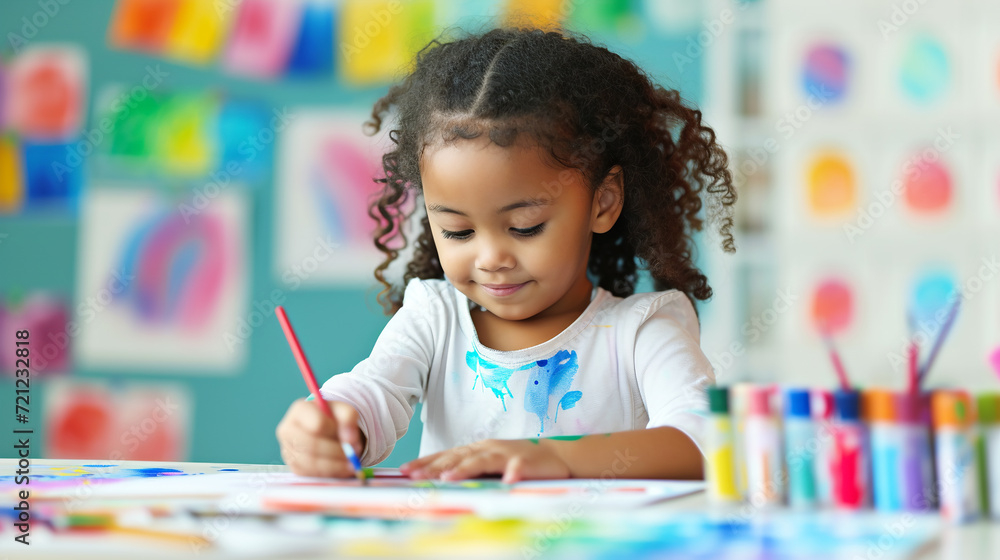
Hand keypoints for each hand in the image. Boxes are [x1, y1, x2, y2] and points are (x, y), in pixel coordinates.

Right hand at [275, 398, 365, 476]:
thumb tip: (349, 440)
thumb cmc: (333, 418)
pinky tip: (342, 470)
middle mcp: (288, 429)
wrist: (326, 430)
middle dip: (337, 452)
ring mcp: (288, 449)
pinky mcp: (294, 466)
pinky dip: (330, 473)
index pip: (317, 424)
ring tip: (351, 464)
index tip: (347, 435)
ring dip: (335, 465)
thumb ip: (349, 418)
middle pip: (313, 445)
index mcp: (300, 409)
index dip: (335, 431)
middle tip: (353, 455)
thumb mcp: (344, 410)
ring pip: (311, 462)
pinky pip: (311, 474)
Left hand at [399, 439, 570, 482]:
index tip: (404, 471)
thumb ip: (467, 470)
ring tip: (449, 478)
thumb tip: (436, 480)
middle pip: (457, 457)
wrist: (555, 455)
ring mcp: (506, 453)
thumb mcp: (487, 464)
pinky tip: (507, 481)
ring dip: (465, 469)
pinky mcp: (526, 461)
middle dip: (435, 467)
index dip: (425, 462)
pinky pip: (518, 467)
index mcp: (475, 449)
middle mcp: (487, 449)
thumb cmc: (516, 461)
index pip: (446, 456)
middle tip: (415, 476)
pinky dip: (512, 473)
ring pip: (482, 460)